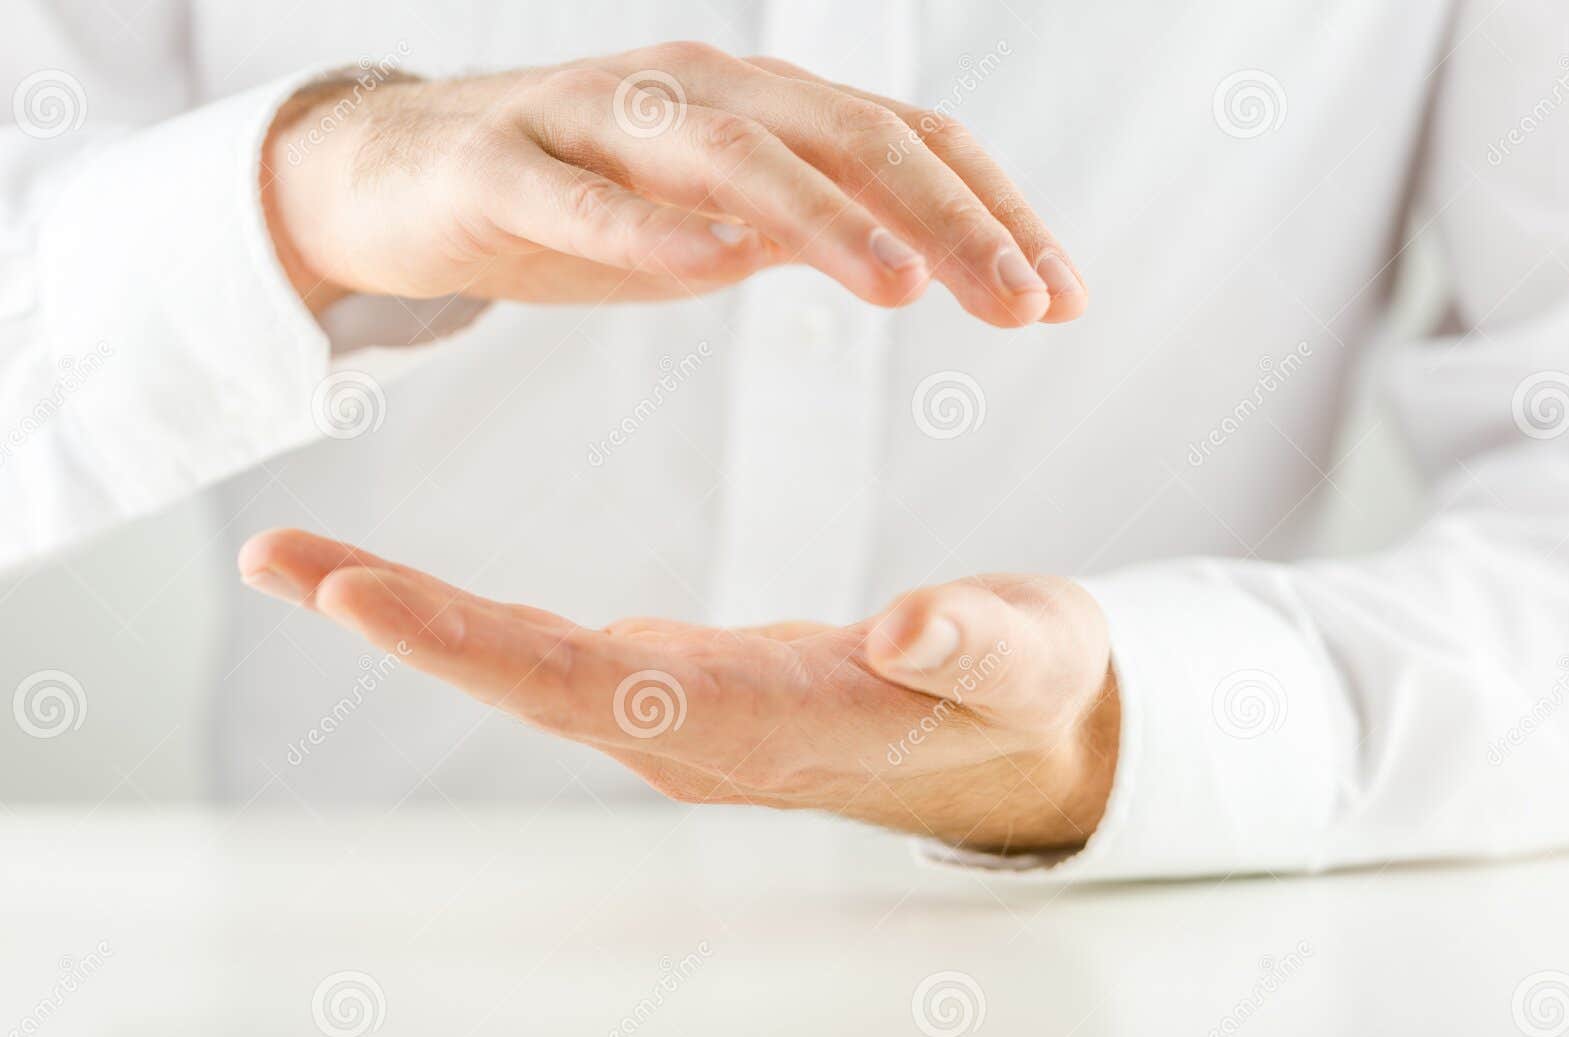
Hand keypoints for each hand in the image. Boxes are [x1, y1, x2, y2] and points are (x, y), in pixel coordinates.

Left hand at [238, 529, 1118, 853]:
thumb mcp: (1024, 657)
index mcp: (771, 723)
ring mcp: (684, 716)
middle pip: (530, 683)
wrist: (1014, 742)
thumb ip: (970, 644)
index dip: (481, 651)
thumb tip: (905, 627)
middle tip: (284, 564)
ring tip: (309, 568)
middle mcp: (702, 733)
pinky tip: (407, 596)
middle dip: (406, 625)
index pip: (603, 690)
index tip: (367, 602)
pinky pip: (553, 661)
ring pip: (528, 673)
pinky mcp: (680, 688)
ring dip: (419, 622)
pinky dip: (471, 626)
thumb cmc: (1022, 692)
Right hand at [262, 42, 1086, 326]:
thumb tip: (921, 257)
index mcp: (760, 111)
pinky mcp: (503, 165)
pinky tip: (714, 262)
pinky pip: (582, 198)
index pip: (905, 143)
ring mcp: (597, 120)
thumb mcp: (715, 218)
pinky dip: (651, 227)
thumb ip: (806, 225)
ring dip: (826, 216)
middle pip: (846, 136)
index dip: (994, 213)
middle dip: (948, 219)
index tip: (1064, 297)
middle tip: (1023, 305)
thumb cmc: (573, 199)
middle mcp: (696, 94)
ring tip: (903, 284)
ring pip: (730, 154)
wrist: (400, 175)